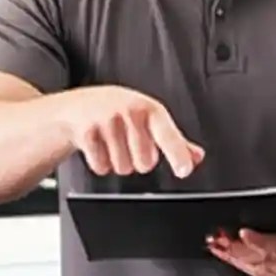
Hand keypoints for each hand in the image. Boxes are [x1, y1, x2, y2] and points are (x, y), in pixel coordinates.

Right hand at [58, 85, 204, 177]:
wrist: (80, 105)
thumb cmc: (121, 111)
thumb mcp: (149, 118)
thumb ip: (175, 140)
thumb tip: (196, 157)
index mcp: (150, 109)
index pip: (168, 134)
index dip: (177, 153)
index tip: (184, 170)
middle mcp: (129, 113)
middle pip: (145, 163)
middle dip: (139, 160)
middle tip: (130, 143)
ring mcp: (107, 122)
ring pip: (123, 168)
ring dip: (119, 162)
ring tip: (113, 143)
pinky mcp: (87, 134)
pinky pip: (102, 167)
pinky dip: (101, 163)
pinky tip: (99, 146)